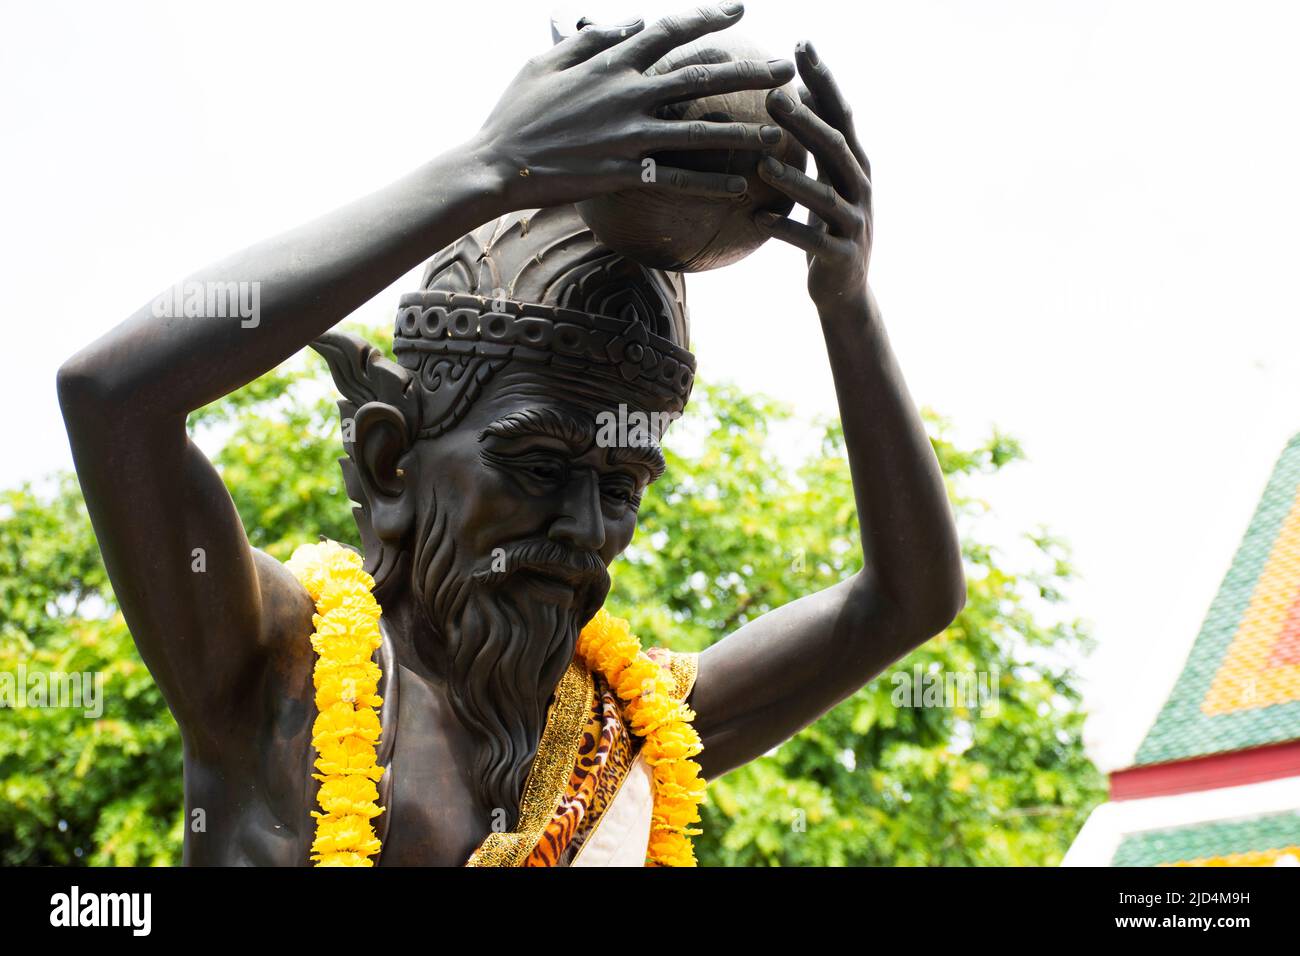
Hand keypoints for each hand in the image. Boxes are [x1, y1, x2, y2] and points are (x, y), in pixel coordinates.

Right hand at [474, 2, 793, 210]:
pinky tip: (740, 186)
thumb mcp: (544, 62)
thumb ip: (590, 40)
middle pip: (700, 76)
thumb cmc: (515, 113)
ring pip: (698, 129)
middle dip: (748, 71)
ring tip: (778, 132)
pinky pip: (676, 178)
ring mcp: (628, 135)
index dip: (707, 18)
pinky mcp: (624, 172)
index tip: (739, 12)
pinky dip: (709, 181)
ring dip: (742, 130)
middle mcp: (627, 94)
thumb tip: (630, 23)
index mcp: (609, 62)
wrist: (497, 165)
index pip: (668, 31)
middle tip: (786, 69)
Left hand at [754, 41, 872, 310]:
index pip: (842, 114)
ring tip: (763, 163)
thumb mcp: (825, 183)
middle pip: (836, 148)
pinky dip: (786, 230)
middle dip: (808, 122)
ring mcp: (855, 223)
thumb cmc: (827, 228)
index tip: (801, 46)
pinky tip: (759, 220)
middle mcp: (861, 188)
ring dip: (794, 179)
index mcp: (855, 165)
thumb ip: (816, 146)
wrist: (846, 291)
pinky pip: (811, 242)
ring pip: (825, 197)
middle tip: (775, 98)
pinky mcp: (841, 256)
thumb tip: (791, 94)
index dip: (824, 80)